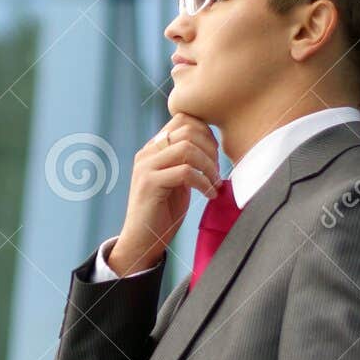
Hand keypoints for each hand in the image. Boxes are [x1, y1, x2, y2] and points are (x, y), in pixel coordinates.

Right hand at [106, 113, 220, 275]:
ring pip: (187, 148)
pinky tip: (210, 195)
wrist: (142, 241)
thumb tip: (211, 143)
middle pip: (188, 129)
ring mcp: (146, 167)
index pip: (183, 118)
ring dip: (209, 166)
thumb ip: (186, 160)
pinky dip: (204, 183)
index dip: (206, 131)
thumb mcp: (178, 179)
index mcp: (153, 148)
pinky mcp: (149, 183)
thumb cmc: (163, 212)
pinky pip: (185, 172)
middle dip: (211, 148)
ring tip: (215, 183)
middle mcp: (147, 152)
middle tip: (217, 171)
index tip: (215, 155)